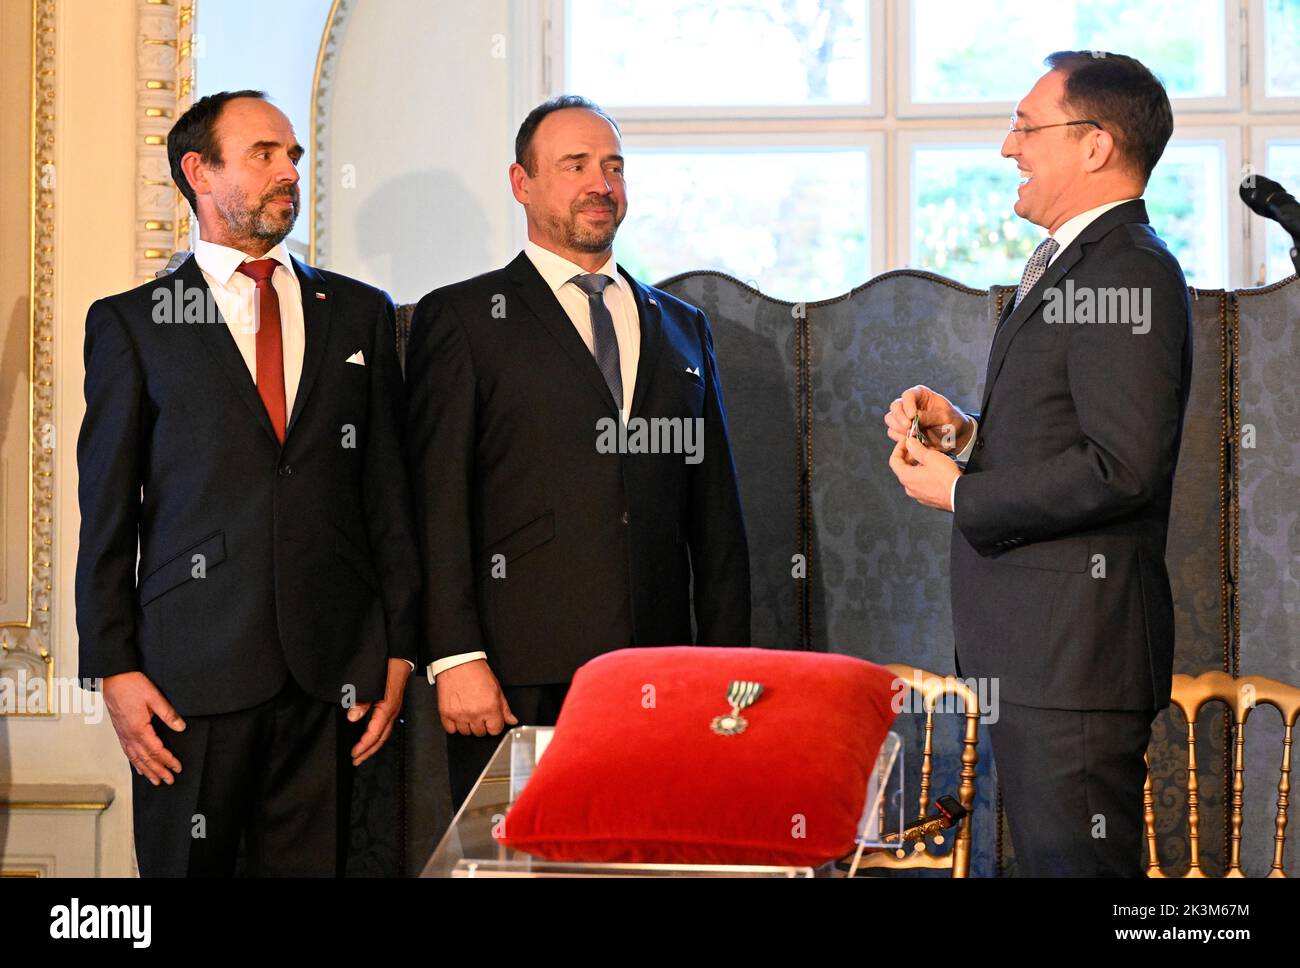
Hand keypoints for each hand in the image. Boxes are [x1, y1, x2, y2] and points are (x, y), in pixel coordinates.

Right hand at [102, 671, 185, 785]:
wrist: (112, 678)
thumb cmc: (131, 685)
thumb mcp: (155, 697)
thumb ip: (168, 714)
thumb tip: (181, 727)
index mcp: (139, 729)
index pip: (156, 751)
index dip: (168, 761)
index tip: (177, 768)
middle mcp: (129, 735)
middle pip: (145, 759)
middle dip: (158, 771)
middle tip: (169, 781)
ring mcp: (123, 734)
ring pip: (135, 758)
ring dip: (146, 770)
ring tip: (155, 780)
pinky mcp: (120, 731)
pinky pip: (127, 751)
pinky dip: (134, 762)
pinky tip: (138, 767)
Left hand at [348, 658, 411, 766]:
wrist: (401, 656)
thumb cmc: (388, 668)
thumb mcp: (371, 683)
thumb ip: (362, 700)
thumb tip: (353, 717)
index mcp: (387, 708)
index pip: (374, 734)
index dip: (363, 746)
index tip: (353, 754)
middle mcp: (392, 712)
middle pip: (381, 738)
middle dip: (368, 751)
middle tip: (356, 760)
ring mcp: (393, 709)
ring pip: (384, 734)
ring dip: (372, 745)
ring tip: (362, 753)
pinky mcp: (392, 705)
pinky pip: (385, 726)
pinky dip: (377, 736)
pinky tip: (371, 736)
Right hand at [435, 659, 516, 736]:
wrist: (458, 662)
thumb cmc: (477, 672)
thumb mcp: (497, 688)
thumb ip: (504, 708)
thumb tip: (511, 720)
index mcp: (490, 708)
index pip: (495, 730)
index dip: (494, 725)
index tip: (492, 721)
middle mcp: (474, 714)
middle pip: (480, 733)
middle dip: (482, 725)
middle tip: (479, 713)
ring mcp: (459, 715)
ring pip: (465, 733)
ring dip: (468, 725)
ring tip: (468, 712)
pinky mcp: (446, 713)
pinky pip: (451, 730)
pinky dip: (454, 725)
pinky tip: (458, 715)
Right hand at [884, 384, 973, 453]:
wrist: (953, 438)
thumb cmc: (951, 422)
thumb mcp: (945, 417)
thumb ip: (929, 416)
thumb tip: (913, 417)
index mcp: (921, 395)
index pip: (908, 395)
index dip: (907, 405)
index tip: (912, 416)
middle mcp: (909, 404)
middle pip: (895, 406)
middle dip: (899, 418)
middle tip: (908, 427)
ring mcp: (904, 417)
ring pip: (891, 419)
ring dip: (898, 428)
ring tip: (912, 435)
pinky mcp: (902, 430)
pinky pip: (893, 432)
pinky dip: (899, 438)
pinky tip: (911, 441)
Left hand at [889, 435, 960, 510]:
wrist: (960, 495)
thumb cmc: (945, 478)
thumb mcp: (930, 457)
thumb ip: (917, 448)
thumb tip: (909, 443)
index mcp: (906, 477)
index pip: (894, 461)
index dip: (898, 448)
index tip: (905, 442)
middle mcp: (909, 488)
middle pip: (903, 469)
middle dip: (910, 456)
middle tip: (919, 447)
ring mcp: (918, 495)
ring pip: (913, 477)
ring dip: (918, 465)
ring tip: (929, 456)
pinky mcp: (928, 499)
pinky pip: (922, 484)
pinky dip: (924, 475)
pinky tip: (935, 469)